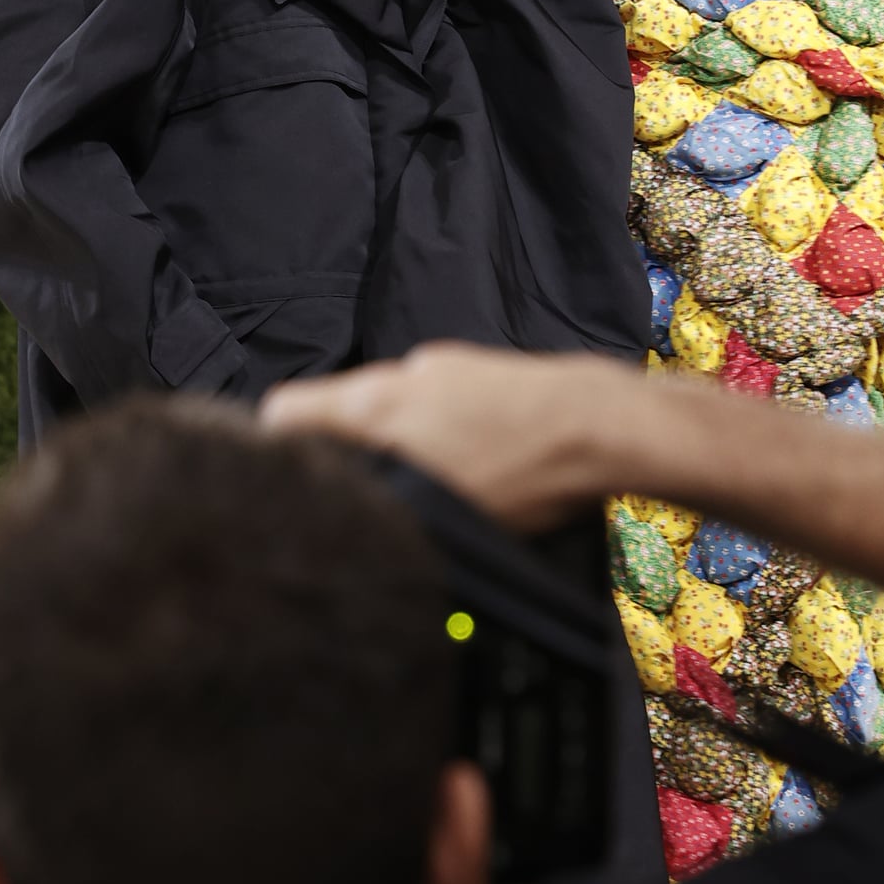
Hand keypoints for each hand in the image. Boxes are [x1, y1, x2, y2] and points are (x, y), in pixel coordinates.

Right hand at [262, 344, 639, 532]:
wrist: (607, 426)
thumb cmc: (528, 473)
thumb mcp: (439, 509)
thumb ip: (379, 499)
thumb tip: (350, 517)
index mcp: (375, 404)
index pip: (286, 410)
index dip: (275, 448)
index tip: (287, 483)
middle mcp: (403, 374)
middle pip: (343, 412)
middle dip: (349, 454)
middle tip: (370, 500)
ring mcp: (447, 366)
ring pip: (397, 409)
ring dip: (401, 444)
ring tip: (434, 489)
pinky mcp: (485, 371)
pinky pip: (442, 404)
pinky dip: (443, 432)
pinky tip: (477, 468)